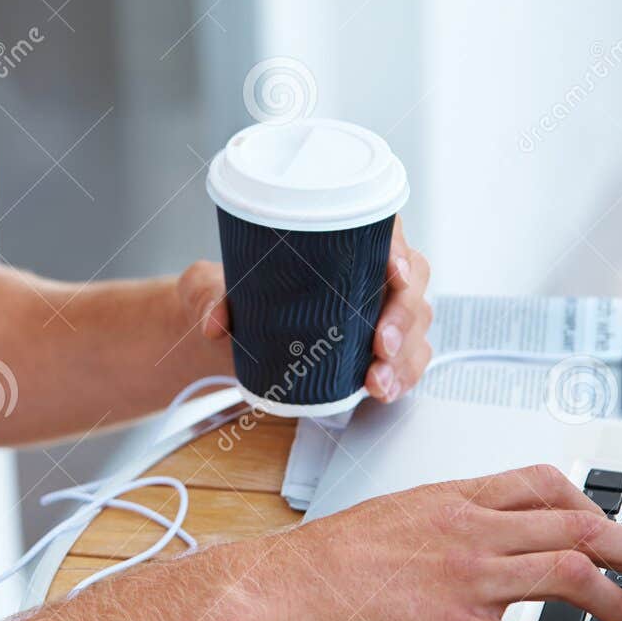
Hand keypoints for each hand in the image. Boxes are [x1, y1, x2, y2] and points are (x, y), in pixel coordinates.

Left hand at [178, 214, 432, 402]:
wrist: (226, 339)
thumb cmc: (230, 297)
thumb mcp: (205, 289)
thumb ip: (206, 296)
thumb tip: (215, 321)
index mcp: (337, 240)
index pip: (383, 230)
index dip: (398, 246)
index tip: (394, 270)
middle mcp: (366, 274)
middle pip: (412, 283)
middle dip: (404, 314)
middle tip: (381, 342)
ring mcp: (377, 314)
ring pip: (415, 327)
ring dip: (405, 356)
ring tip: (377, 379)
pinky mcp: (375, 352)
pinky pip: (405, 363)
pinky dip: (400, 378)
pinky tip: (382, 390)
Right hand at [248, 464, 621, 620]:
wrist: (278, 589)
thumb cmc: (322, 561)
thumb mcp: (391, 516)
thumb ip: (443, 522)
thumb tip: (477, 537)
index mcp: (453, 498)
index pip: (546, 483)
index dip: (597, 503)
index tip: (621, 524)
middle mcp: (470, 530)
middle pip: (582, 523)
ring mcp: (466, 578)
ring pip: (574, 574)